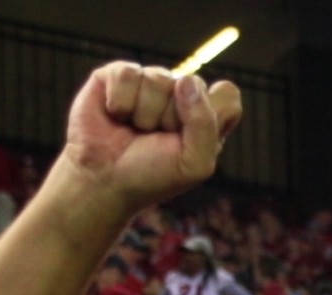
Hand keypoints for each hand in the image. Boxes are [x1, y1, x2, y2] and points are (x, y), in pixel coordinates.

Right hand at [61, 62, 242, 220]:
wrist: (103, 182)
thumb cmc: (150, 176)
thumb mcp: (194, 164)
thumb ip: (205, 124)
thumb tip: (185, 80)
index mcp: (206, 115)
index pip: (227, 95)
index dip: (210, 116)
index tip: (189, 142)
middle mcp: (181, 94)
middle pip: (193, 84)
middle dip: (172, 120)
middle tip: (154, 140)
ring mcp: (151, 82)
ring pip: (159, 79)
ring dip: (144, 115)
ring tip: (133, 130)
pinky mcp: (119, 75)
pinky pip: (127, 75)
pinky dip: (120, 103)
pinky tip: (115, 117)